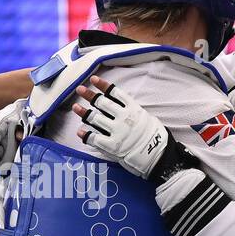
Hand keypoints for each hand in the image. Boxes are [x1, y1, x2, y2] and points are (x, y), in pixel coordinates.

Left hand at [72, 76, 195, 184]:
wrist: (159, 156)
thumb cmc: (155, 138)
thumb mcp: (147, 118)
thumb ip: (133, 112)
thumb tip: (122, 106)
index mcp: (133, 109)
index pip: (115, 93)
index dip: (103, 85)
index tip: (93, 79)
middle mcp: (123, 118)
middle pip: (102, 103)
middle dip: (89, 95)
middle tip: (80, 89)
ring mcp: (117, 131)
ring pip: (95, 118)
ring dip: (83, 112)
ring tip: (75, 107)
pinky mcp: (112, 146)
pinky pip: (94, 138)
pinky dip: (86, 135)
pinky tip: (80, 131)